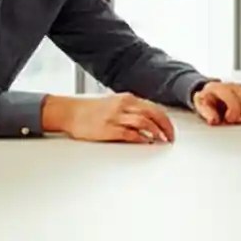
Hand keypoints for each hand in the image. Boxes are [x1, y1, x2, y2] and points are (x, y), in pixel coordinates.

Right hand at [42, 93, 175, 143]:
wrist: (69, 112)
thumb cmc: (90, 110)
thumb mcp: (113, 103)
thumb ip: (130, 109)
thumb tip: (147, 120)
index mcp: (126, 99)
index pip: (153, 108)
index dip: (165, 120)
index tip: (170, 130)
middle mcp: (123, 105)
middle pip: (153, 114)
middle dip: (165, 126)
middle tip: (170, 137)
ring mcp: (116, 117)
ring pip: (144, 122)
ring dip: (156, 132)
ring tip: (161, 141)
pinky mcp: (108, 129)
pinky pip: (130, 133)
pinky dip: (141, 138)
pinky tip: (146, 142)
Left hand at [193, 81, 240, 125]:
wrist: (209, 93)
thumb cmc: (206, 100)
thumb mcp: (200, 106)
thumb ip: (206, 113)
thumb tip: (213, 119)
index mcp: (217, 88)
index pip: (231, 97)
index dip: (233, 111)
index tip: (229, 119)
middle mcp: (229, 85)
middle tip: (237, 122)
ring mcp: (238, 86)